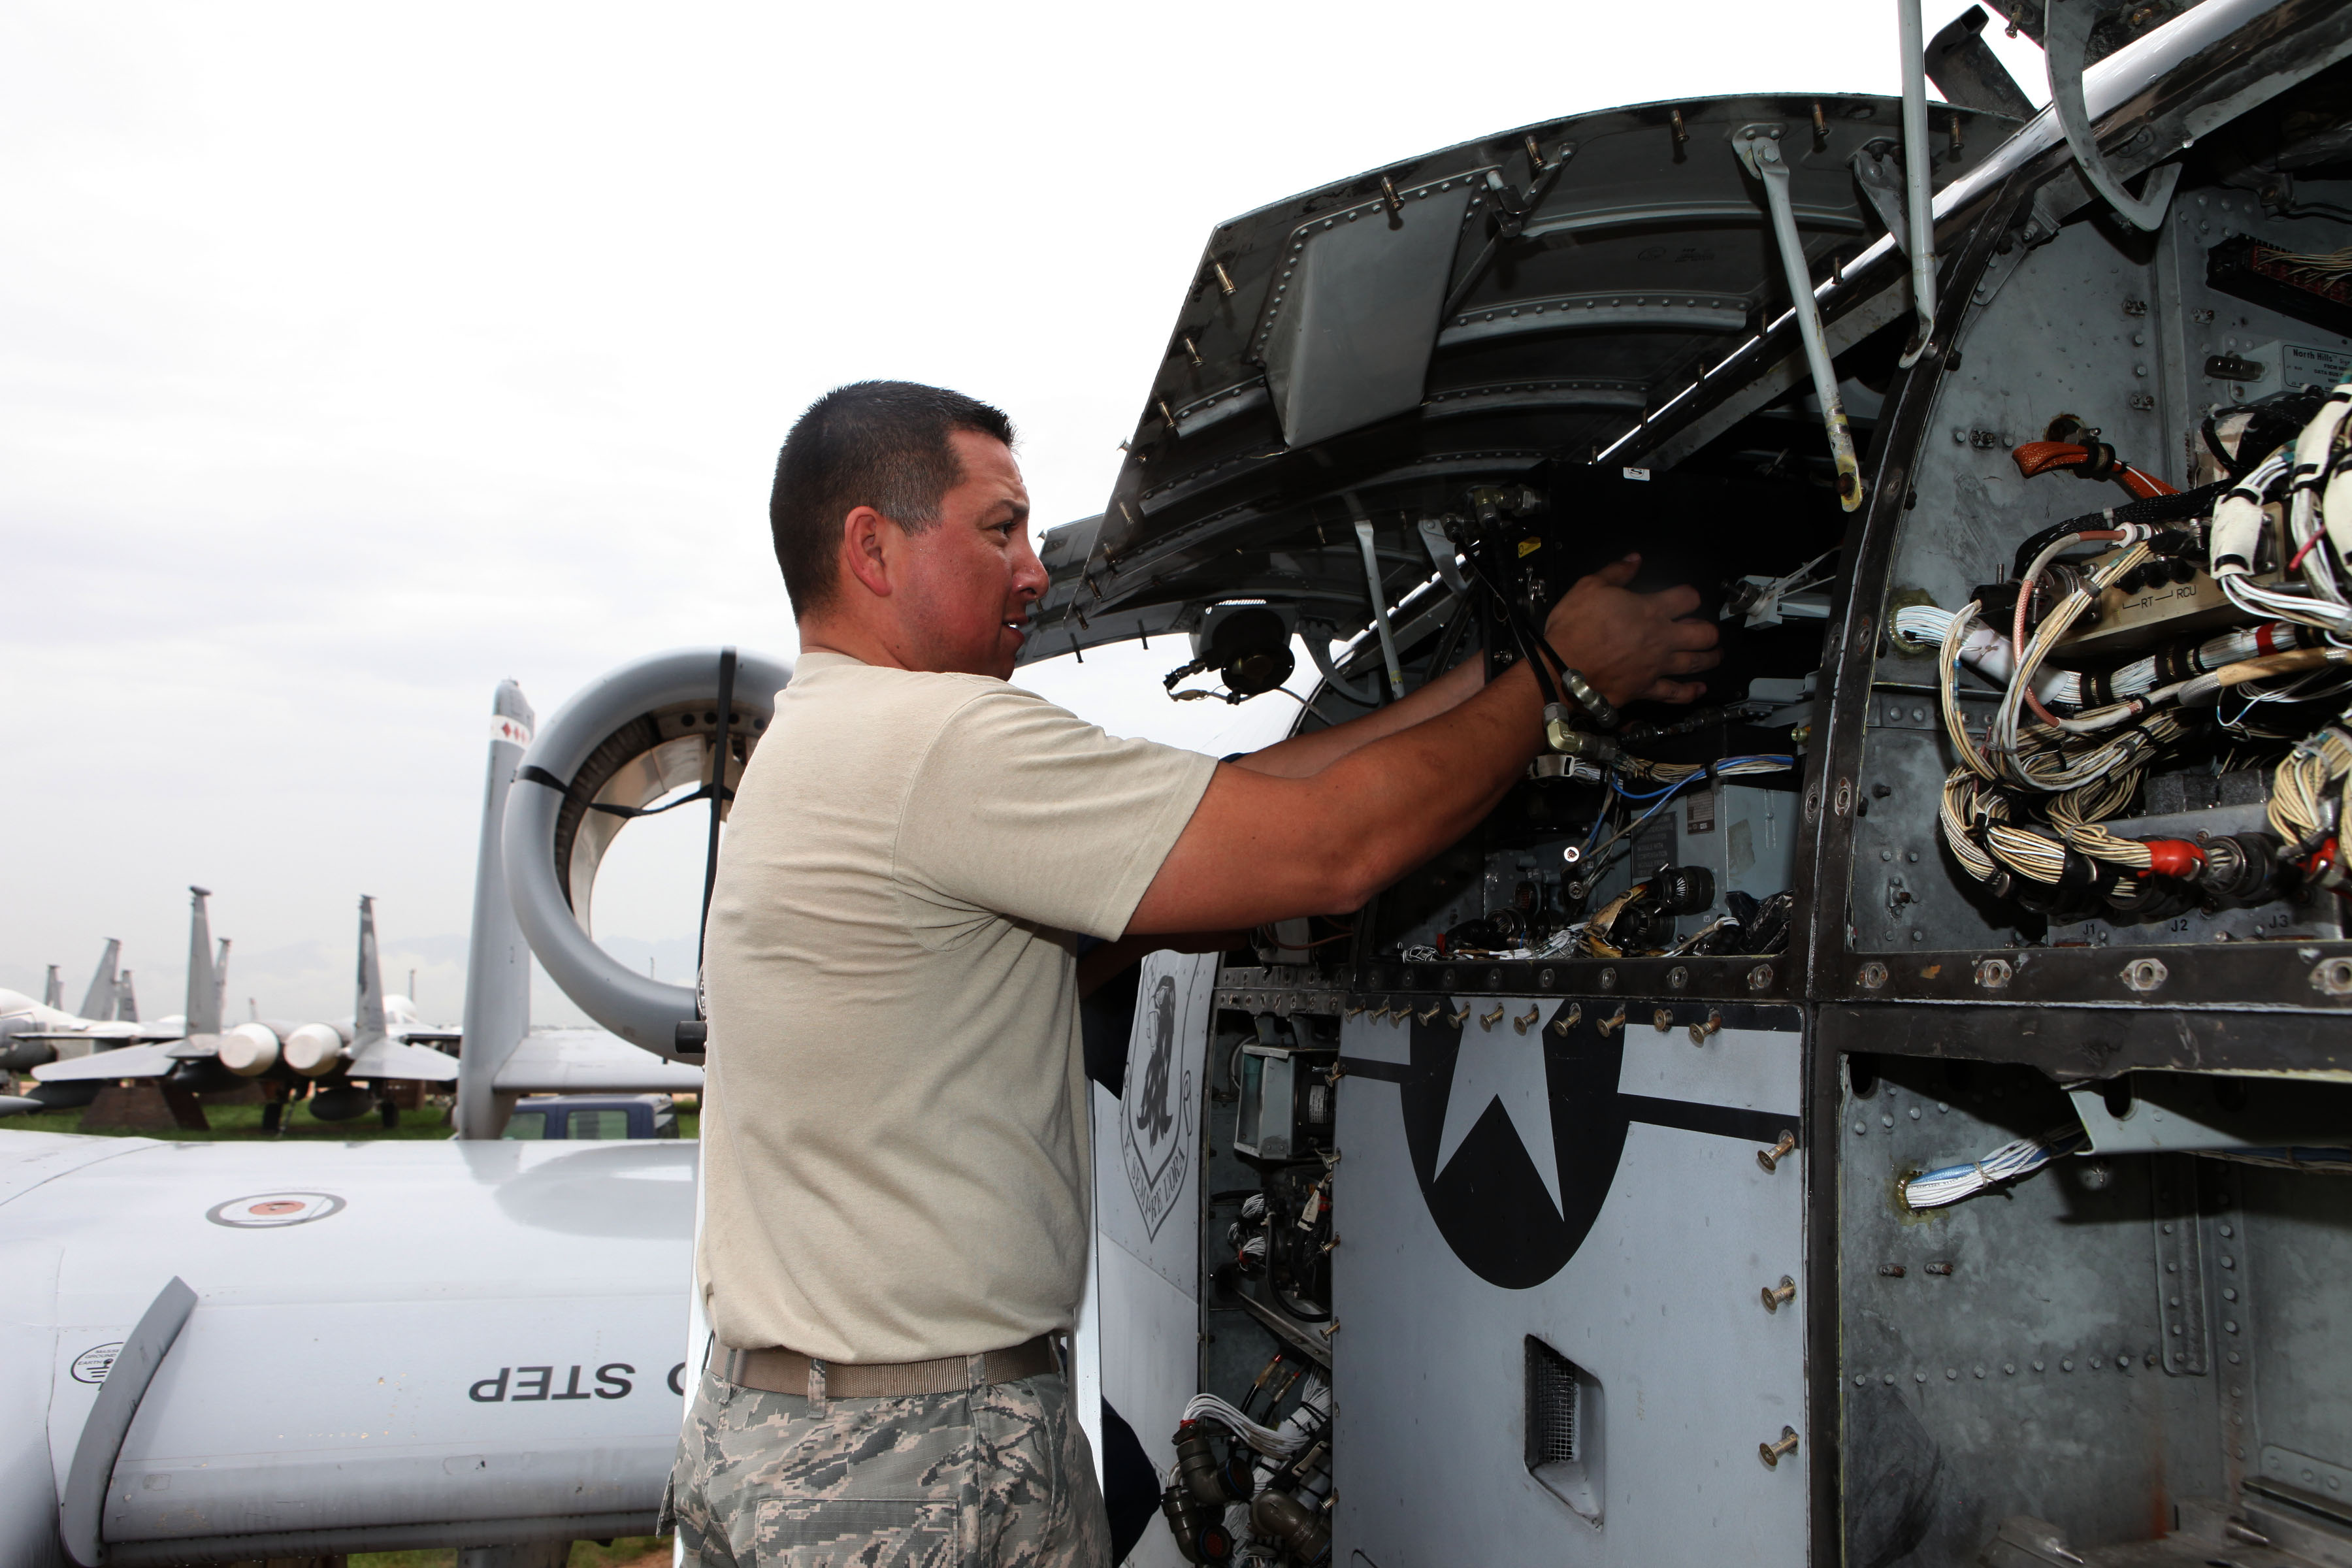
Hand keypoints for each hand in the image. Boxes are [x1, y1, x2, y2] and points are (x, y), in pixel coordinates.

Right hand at [1540, 555, 1720, 706]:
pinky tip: (1699, 689)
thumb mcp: (1589, 587)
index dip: (1690, 595)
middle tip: (1707, 631)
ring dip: (1710, 658)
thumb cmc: (1574, 626)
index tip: (1686, 598)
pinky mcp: (1647, 689)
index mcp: (1651, 609)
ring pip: (1696, 663)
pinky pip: (1675, 693)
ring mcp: (1657, 666)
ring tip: (1715, 654)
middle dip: (1709, 631)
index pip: (1688, 598)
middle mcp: (1662, 638)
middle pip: (1703, 634)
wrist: (1562, 668)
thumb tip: (1634, 559)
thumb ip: (1616, 572)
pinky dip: (1690, 692)